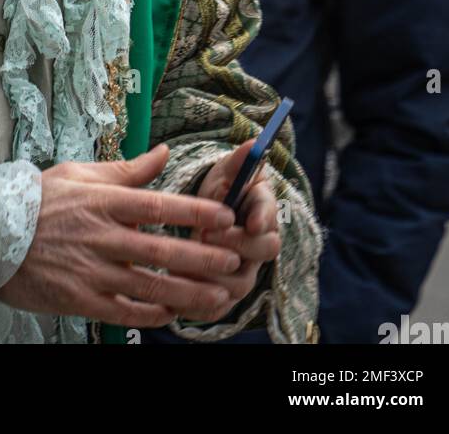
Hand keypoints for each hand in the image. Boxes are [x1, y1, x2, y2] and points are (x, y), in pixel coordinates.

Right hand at [0, 144, 243, 328]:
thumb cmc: (37, 200)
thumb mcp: (80, 174)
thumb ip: (127, 170)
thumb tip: (164, 152)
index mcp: (102, 201)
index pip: (157, 204)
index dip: (194, 210)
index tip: (225, 215)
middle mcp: (101, 235)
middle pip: (161, 249)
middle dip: (202, 257)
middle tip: (234, 261)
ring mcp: (91, 270)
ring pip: (149, 284)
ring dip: (188, 292)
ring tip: (219, 295)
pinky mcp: (80, 299)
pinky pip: (124, 310)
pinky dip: (151, 314)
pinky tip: (174, 314)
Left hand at [189, 140, 281, 317]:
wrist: (205, 219)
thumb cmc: (219, 192)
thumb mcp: (225, 174)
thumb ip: (238, 161)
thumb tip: (253, 141)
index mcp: (264, 216)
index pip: (272, 222)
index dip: (263, 221)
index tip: (250, 220)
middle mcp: (259, 249)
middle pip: (261, 254)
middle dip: (233, 244)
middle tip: (204, 234)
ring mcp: (245, 274)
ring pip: (238, 284)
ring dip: (212, 274)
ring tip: (183, 262)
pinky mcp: (224, 295)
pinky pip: (217, 307)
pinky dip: (198, 303)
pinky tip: (176, 289)